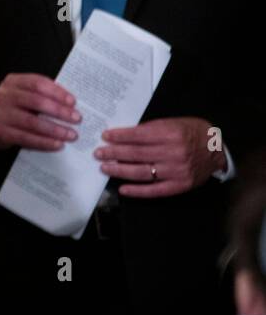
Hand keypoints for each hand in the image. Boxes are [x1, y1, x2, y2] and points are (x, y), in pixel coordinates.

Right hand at [0, 73, 79, 150]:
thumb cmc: (13, 105)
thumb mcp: (22, 92)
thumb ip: (41, 93)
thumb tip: (69, 103)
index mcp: (13, 82)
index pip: (37, 83)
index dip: (57, 92)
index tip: (73, 102)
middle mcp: (5, 96)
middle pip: (36, 101)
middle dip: (59, 111)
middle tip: (77, 119)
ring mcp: (1, 114)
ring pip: (32, 122)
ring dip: (55, 129)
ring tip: (71, 135)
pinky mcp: (0, 132)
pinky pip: (26, 138)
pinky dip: (44, 142)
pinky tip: (57, 145)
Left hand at [95, 116, 224, 197]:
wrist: (217, 149)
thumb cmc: (192, 132)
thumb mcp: (172, 123)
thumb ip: (150, 129)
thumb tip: (124, 135)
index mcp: (171, 134)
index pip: (138, 136)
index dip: (119, 136)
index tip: (105, 136)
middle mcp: (173, 153)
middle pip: (136, 154)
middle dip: (114, 153)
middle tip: (98, 153)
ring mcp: (176, 171)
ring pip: (142, 172)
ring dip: (120, 171)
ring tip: (105, 167)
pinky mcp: (180, 185)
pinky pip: (155, 190)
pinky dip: (137, 191)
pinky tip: (123, 189)